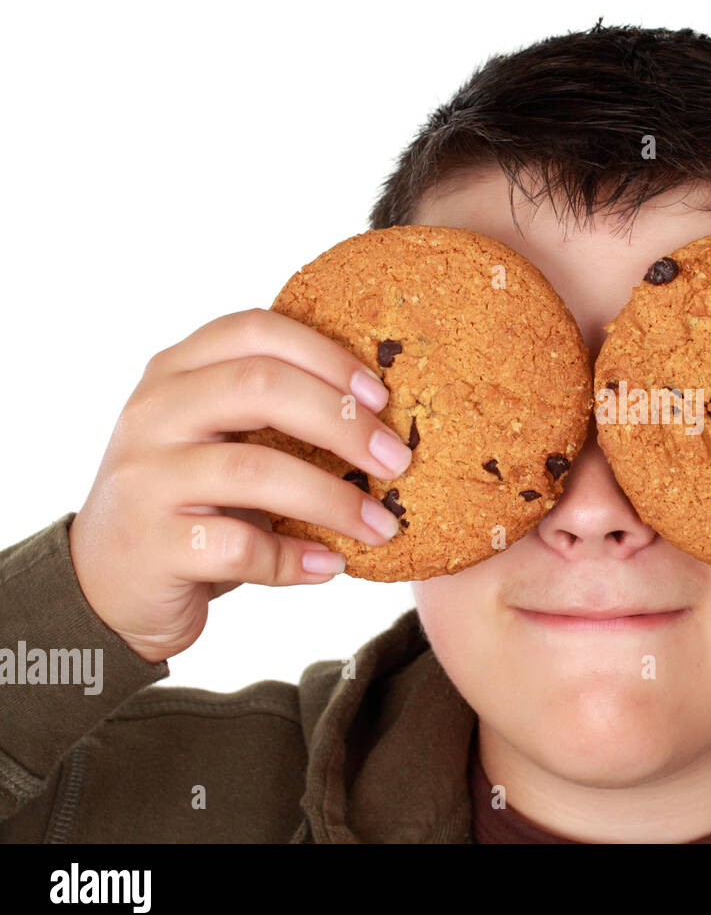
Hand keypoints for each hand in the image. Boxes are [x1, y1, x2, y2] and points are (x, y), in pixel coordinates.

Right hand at [69, 308, 412, 662]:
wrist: (108, 583)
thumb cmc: (193, 501)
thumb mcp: (221, 440)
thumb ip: (276, 414)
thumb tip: (386, 416)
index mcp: (177, 372)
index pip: (254, 331)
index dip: (325, 355)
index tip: (381, 395)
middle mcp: (153, 413)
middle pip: (259, 387)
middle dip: (343, 422)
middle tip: (397, 460)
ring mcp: (145, 478)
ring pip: (253, 470)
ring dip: (334, 500)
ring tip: (382, 526)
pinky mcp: (150, 546)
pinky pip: (238, 546)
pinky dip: (293, 558)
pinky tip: (327, 565)